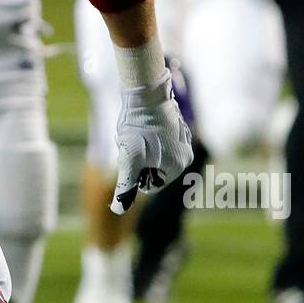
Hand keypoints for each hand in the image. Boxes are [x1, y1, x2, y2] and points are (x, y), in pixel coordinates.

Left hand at [112, 68, 193, 214]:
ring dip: (141, 148)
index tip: (131, 156)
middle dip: (138, 161)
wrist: (146, 92)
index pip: (149, 185)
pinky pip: (159, 140)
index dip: (134, 174)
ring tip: (138, 132)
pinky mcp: (177, 126)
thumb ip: (125, 187)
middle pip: (152, 170)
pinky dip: (148, 135)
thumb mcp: (128, 162)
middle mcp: (186, 155)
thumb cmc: (137, 128)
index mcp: (177, 167)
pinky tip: (143, 123)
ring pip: (154, 155)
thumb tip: (117, 210)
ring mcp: (183, 140)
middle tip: (133, 143)